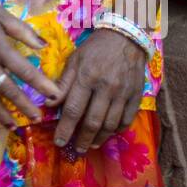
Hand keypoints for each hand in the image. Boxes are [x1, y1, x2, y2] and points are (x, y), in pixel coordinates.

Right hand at [0, 0, 63, 127]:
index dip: (42, 85)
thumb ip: (23, 31)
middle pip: (9, 90)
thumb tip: (44, 45)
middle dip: (25, 106)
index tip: (54, 96)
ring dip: (1, 114)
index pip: (25, 71)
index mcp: (0, 48)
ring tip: (13, 126)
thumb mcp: (1, 15)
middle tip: (37, 119)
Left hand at [51, 28, 148, 152]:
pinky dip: (116, 131)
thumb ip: (63, 84)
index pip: (74, 109)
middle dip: (82, 139)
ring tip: (89, 145)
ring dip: (99, 138)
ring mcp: (123, 93)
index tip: (59, 141)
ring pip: (110, 124)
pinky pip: (126, 120)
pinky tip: (108, 134)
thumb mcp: (74, 60)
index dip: (65, 128)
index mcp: (87, 76)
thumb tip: (50, 105)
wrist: (125, 37)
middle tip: (76, 149)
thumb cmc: (95, 49)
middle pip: (93, 121)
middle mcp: (106, 87)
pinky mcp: (136, 96)